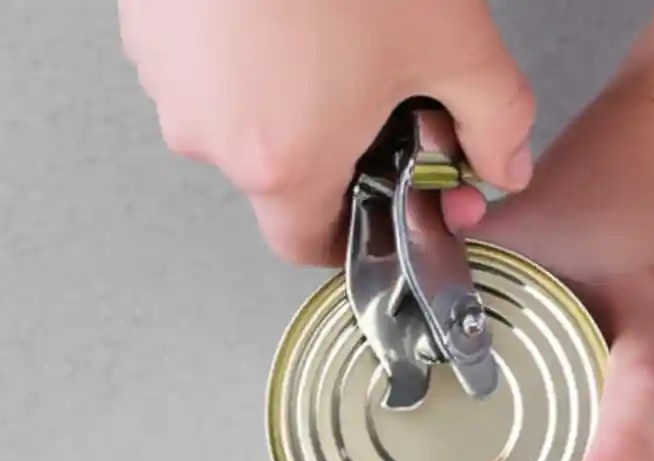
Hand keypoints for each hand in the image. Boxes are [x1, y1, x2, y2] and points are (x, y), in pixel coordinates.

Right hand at [118, 0, 533, 264]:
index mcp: (282, 161)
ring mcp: (167, 76)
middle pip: (277, 172)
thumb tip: (506, 162)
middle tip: (375, 87)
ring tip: (329, 30)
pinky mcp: (148, 26)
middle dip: (331, 142)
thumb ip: (495, 120)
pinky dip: (243, 50)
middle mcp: (209, 132)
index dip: (351, 231)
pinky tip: (285, 10)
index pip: (305, 243)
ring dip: (284, 92)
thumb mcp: (452, 42)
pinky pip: (202, 62)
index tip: (377, 204)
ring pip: (236, 114)